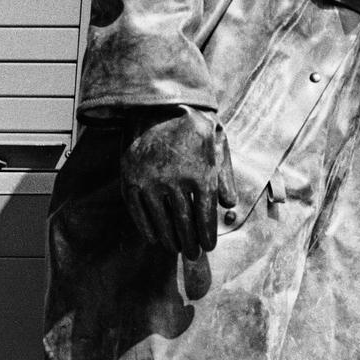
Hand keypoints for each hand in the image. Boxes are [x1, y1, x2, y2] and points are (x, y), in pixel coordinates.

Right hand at [120, 109, 234, 257]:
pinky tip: (154, 238)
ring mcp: (150, 182)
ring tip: (175, 248)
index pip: (205, 217)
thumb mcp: (218, 144)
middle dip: (190, 243)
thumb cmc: (194, 126)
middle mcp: (175, 182)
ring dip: (170, 240)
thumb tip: (228, 206)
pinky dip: (147, 229)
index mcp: (200, 174)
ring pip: (161, 222)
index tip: (208, 247)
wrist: (157, 105)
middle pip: (184, 224)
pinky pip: (139, 213)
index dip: (207, 236)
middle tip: (193, 254)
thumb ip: (225, 176)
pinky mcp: (131, 180)